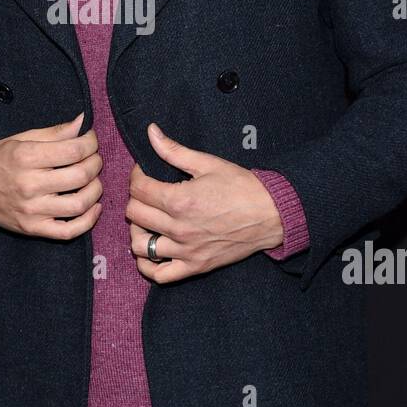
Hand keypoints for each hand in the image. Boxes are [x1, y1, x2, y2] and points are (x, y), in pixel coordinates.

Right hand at [0, 112, 102, 239]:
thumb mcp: (22, 139)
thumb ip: (54, 132)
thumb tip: (82, 122)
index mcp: (26, 157)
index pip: (73, 150)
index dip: (90, 143)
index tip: (90, 140)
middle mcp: (29, 185)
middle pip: (81, 175)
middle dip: (96, 163)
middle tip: (94, 158)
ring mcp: (32, 210)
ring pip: (79, 204)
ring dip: (95, 189)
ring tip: (93, 180)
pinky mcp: (33, 229)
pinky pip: (68, 232)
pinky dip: (88, 221)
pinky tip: (94, 207)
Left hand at [126, 122, 282, 282]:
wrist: (272, 214)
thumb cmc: (242, 186)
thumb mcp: (208, 163)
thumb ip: (174, 150)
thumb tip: (150, 131)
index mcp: (180, 200)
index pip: (138, 188)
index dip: (136, 175)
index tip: (144, 171)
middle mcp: (179, 228)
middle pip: (135, 214)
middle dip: (136, 198)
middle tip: (147, 193)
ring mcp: (186, 251)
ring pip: (140, 245)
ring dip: (137, 231)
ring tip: (147, 220)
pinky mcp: (195, 267)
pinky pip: (159, 275)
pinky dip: (148, 265)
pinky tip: (151, 250)